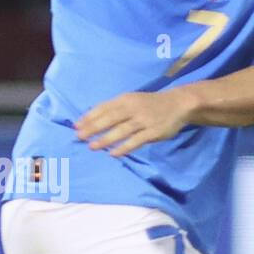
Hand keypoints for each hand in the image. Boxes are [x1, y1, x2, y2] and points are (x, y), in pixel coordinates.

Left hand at [74, 89, 194, 155]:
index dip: (89, 116)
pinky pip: (135, 141)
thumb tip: (92, 118)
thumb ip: (115, 108)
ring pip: (121, 130)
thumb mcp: (132, 100)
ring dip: (105, 139)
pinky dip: (124, 148)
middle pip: (110, 118)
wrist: (177, 104)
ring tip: (92, 146)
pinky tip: (113, 154)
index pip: (104, 107)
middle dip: (93, 128)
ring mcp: (143, 120)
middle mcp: (133, 108)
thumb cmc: (149, 104)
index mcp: (126, 99)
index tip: (76, 125)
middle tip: (79, 136)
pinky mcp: (153, 132)